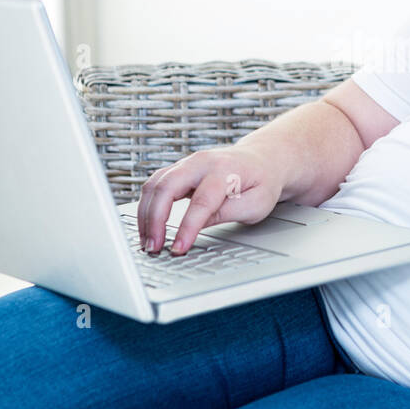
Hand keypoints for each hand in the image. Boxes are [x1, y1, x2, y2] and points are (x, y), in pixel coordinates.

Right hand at [138, 145, 284, 254]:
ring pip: (155, 184)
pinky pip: (155, 185)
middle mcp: (201, 162)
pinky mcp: (178, 170)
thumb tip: (199, 226)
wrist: (263, 160)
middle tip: (153, 246)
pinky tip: (147, 226)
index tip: (178, 247)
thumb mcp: (256, 203)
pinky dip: (147, 206)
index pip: (201, 201)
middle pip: (168, 186)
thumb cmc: (262, 183)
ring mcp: (187, 164)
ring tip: (148, 241)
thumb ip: (228, 212)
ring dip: (146, 214)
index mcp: (225, 169)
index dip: (187, 227)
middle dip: (155, 219)